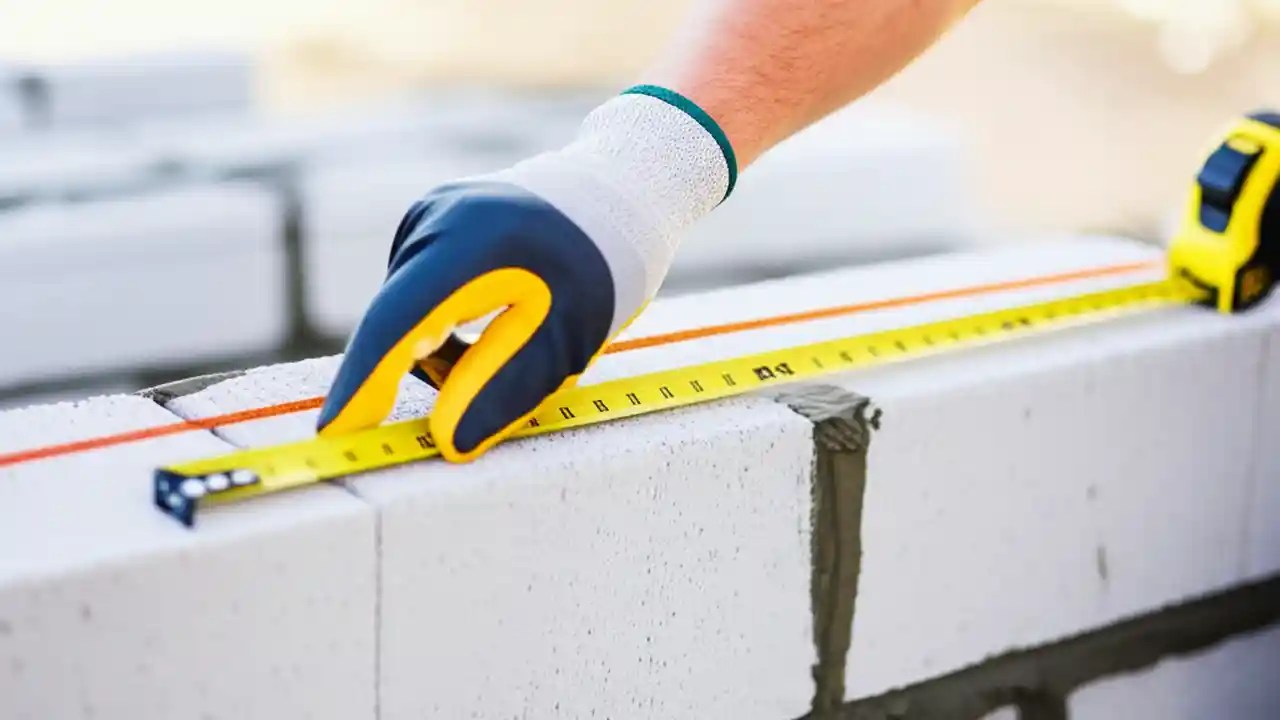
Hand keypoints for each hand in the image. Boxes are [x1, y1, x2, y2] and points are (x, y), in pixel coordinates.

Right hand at [316, 87, 734, 461]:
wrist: (614, 195)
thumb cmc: (600, 270)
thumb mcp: (566, 340)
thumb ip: (503, 390)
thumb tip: (446, 444)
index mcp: (469, 244)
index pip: (397, 324)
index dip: (363, 383)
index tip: (334, 434)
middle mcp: (432, 220)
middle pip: (398, 325)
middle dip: (435, 371)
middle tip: (512, 366)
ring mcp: (424, 215)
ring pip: (406, 317)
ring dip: (446, 350)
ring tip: (519, 328)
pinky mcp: (424, 221)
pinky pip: (416, 296)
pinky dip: (446, 325)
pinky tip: (495, 310)